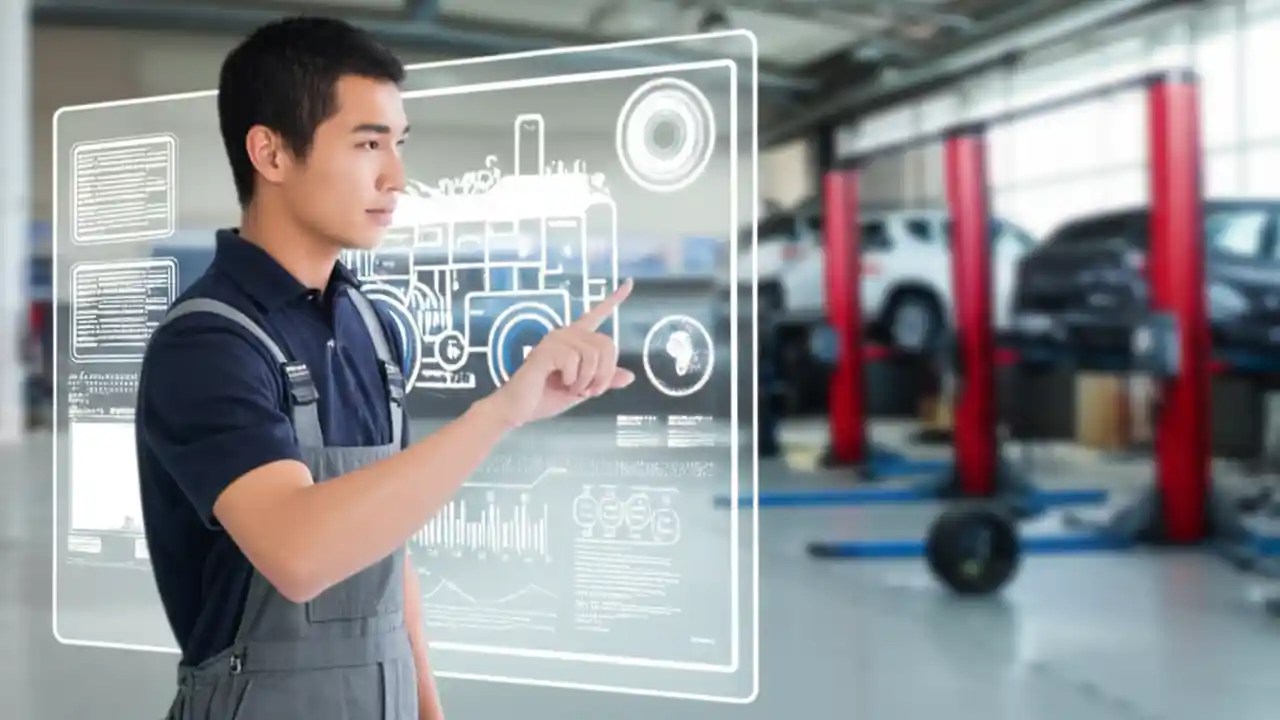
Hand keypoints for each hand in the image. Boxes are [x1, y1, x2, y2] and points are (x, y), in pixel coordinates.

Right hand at [481, 279, 635, 427]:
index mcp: (576, 339)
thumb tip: (630, 376)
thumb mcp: (584, 389)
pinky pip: (574, 361)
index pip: (598, 314)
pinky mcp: (546, 350)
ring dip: (586, 381)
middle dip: (603, 376)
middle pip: (607, 345)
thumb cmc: (547, 396)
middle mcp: (567, 333)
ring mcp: (555, 339)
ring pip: (593, 356)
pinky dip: (571, 380)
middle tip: (587, 391)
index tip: (629, 282)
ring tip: (571, 388)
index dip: (615, 299)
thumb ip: (604, 380)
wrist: (520, 408)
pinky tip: (558, 382)